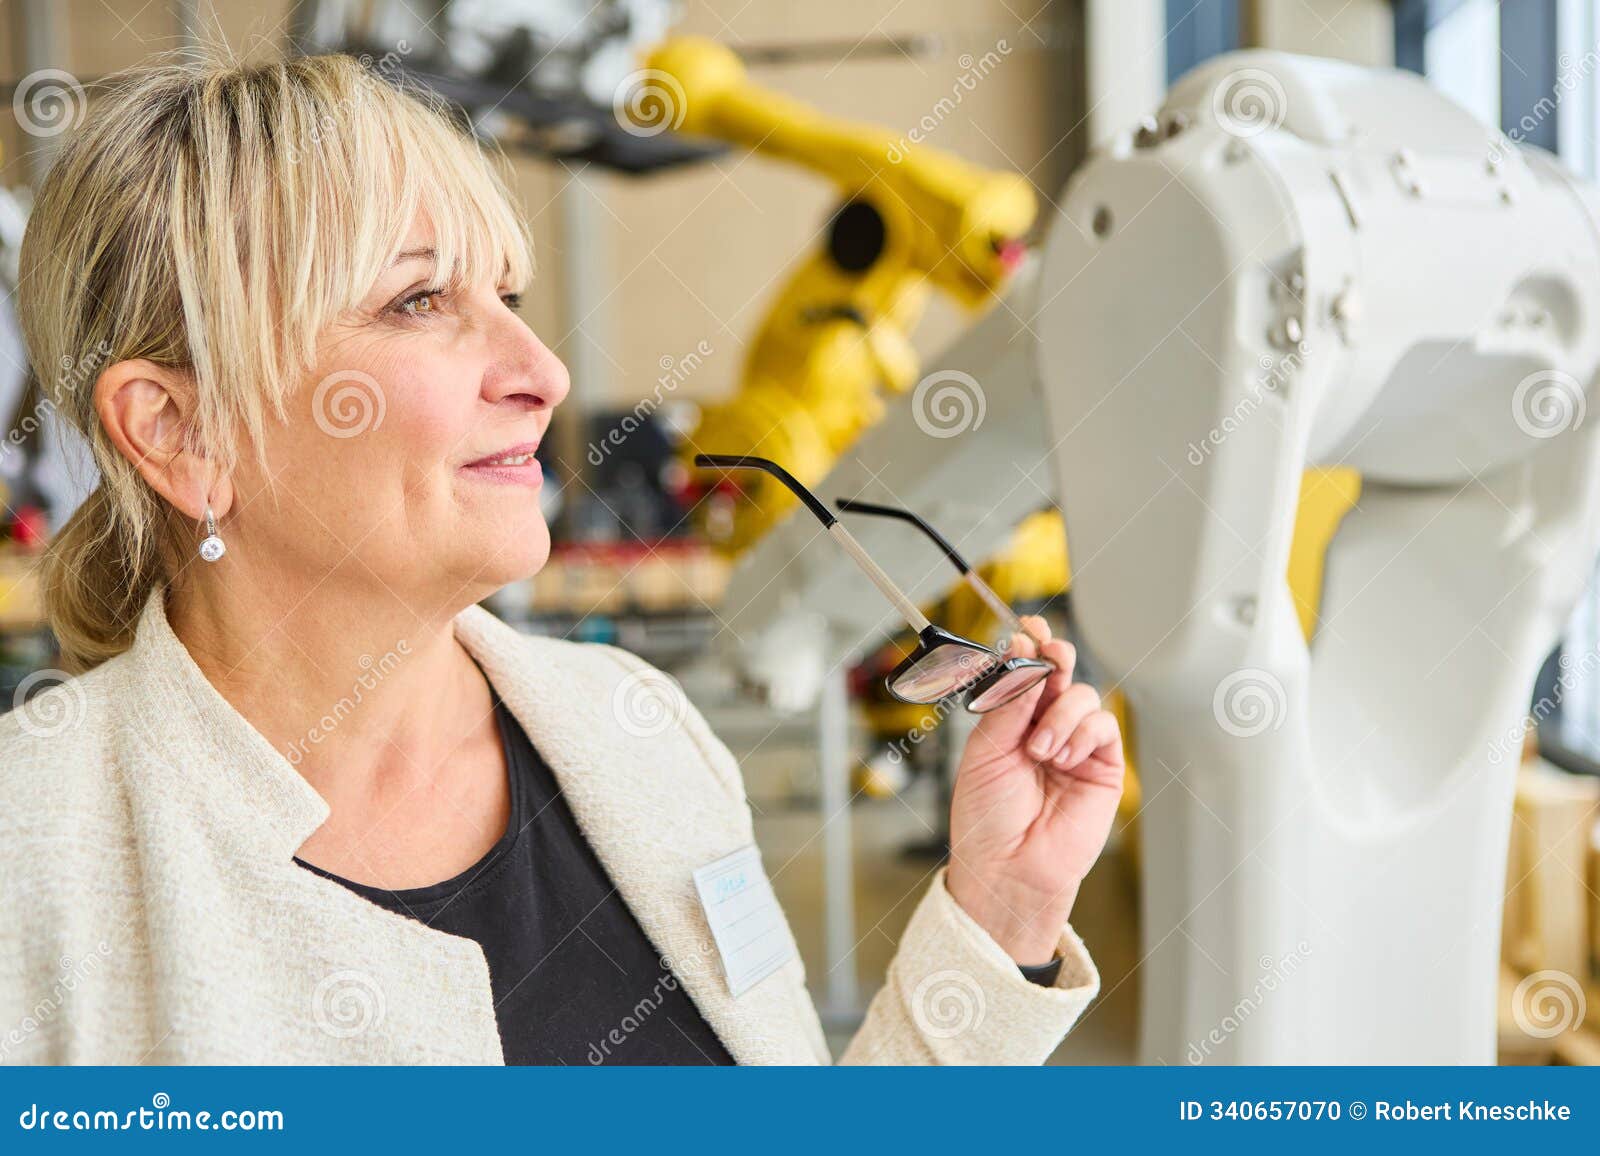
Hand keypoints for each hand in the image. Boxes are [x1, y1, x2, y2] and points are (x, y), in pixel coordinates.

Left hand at [945, 616, 1124, 965]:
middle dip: (1055, 657)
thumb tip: (1025, 658)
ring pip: (1082, 695)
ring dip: (1060, 713)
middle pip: (1060, 673)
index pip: (1024, 672)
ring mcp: (1074, 746)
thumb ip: (1007, 705)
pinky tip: (1062, 756)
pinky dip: (1082, 732)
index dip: (1029, 646)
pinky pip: (1103, 726)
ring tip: (1039, 750)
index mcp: (1009, 721)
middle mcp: (1042, 728)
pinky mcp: (1102, 766)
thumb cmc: (986, 819)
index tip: (1026, 628)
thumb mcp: (985, 752)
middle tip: (1048, 655)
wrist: (1007, 868)